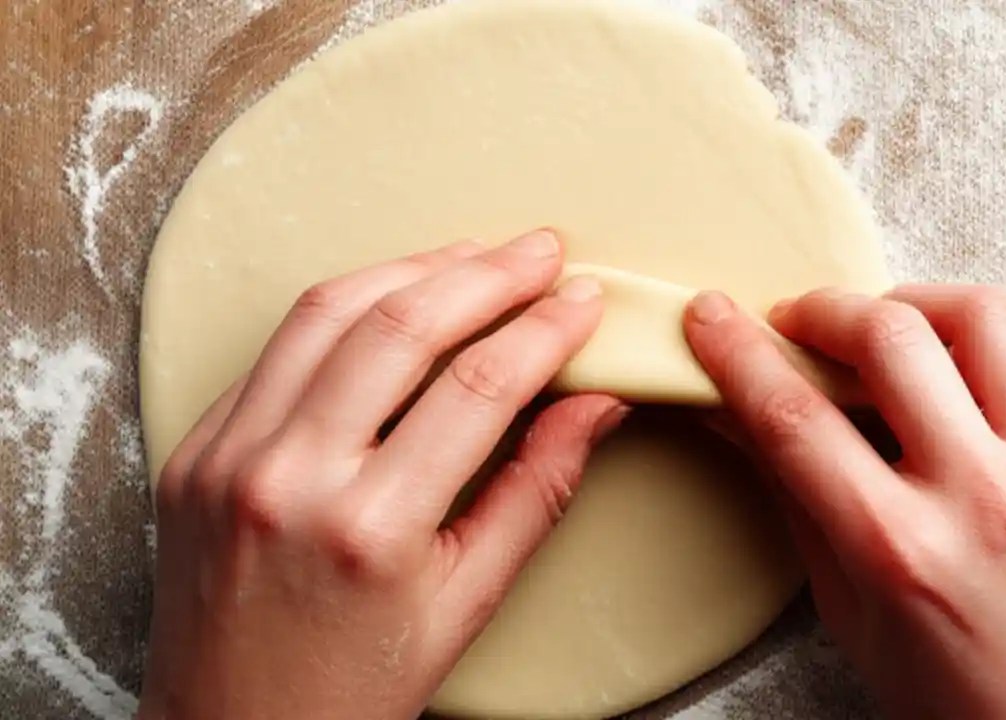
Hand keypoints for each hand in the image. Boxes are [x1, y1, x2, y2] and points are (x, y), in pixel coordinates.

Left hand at [139, 231, 625, 719]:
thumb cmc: (350, 688)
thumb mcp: (466, 602)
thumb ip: (537, 491)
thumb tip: (593, 405)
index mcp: (369, 531)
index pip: (478, 387)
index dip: (544, 331)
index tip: (582, 304)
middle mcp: (287, 478)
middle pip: (402, 326)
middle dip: (487, 274)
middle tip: (540, 252)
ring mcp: (226, 456)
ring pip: (327, 312)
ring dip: (412, 268)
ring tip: (474, 257)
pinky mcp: (194, 446)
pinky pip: (275, 349)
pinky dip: (343, 310)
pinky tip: (392, 301)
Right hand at [684, 285, 1005, 719]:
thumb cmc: (949, 689)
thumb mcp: (844, 606)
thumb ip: (792, 498)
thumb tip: (735, 413)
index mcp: (897, 548)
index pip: (795, 417)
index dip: (737, 354)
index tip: (709, 318)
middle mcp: (981, 496)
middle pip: (889, 341)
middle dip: (824, 310)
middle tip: (800, 324)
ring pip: (984, 317)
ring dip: (916, 303)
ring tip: (888, 328)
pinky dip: (1002, 333)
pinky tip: (968, 360)